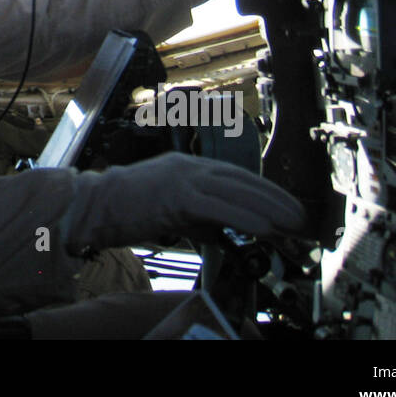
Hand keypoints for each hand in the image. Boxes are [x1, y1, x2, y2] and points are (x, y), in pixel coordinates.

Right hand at [64, 152, 305, 250]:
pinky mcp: (176, 195)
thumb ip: (199, 216)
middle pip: (243, 180)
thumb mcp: (171, 209)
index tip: (286, 207)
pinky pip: (219, 206)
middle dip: (275, 199)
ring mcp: (182, 178)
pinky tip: (264, 227)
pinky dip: (245, 216)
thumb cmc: (127, 208)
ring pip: (236, 190)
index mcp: (188, 166)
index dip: (265, 191)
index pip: (236, 175)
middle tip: (300, 217)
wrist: (95, 205)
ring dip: (269, 208)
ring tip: (292, 224)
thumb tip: (225, 231)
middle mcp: (189, 166)